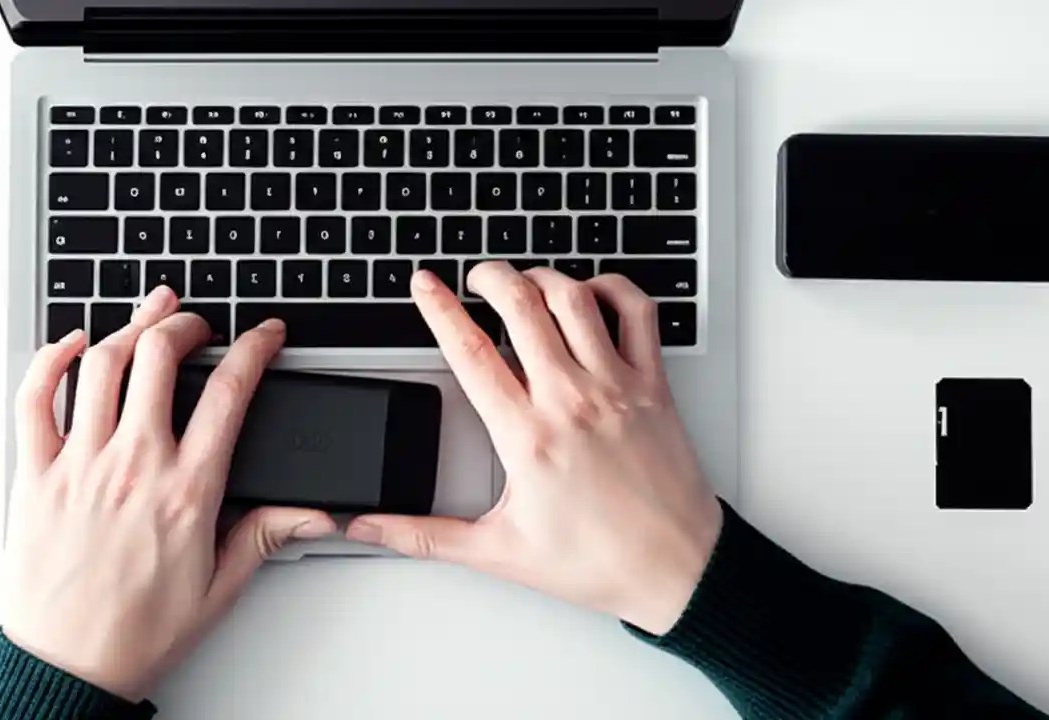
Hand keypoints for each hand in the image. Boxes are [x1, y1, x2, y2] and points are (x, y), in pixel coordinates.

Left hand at [3, 287, 335, 701]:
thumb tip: (315, 512)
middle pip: (160, 357)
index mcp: (188, 492)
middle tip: (199, 325)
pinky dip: (50, 360)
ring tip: (148, 317)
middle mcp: (134, 467)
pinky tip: (70, 346)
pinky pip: (34, 399)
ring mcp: (80, 465)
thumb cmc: (137, 633)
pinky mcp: (36, 475)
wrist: (66, 669)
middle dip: (186, 324)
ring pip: (102, 365)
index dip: (255, 347)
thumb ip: (267, 536)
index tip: (265, 334)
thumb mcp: (220, 587)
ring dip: (129, 327)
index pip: (230, 393)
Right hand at [347, 264, 722, 634]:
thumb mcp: (499, 551)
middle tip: (475, 277)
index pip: (470, 351)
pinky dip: (614, 288)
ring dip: (542, 277)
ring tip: (525, 282)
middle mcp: (570, 400)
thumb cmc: (597, 562)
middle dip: (489, 276)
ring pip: (574, 297)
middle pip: (521, 305)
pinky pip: (638, 312)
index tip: (425, 284)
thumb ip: (425, 535)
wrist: (675, 569)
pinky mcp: (654, 385)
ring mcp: (616, 386)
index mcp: (527, 436)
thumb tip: (373, 527)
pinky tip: (593, 295)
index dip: (439, 308)